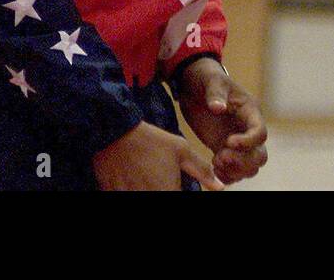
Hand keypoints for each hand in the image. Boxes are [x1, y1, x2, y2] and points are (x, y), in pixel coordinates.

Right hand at [93, 121, 223, 190]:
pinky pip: (128, 196)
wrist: (114, 134)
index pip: (181, 200)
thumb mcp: (181, 151)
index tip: (179, 186)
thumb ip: (202, 171)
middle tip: (166, 181)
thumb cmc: (152, 141)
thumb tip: (220, 187)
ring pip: (147, 199)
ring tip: (150, 178)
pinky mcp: (113, 194)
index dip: (181, 192)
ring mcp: (129, 197)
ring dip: (152, 190)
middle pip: (164, 197)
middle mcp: (148, 198)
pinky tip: (137, 180)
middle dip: (168, 190)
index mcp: (167, 192)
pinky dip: (135, 189)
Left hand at [178, 58, 268, 183]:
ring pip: (250, 166)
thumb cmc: (206, 79)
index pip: (260, 132)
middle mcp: (247, 129)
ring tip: (216, 161)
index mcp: (250, 111)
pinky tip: (213, 167)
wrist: (194, 85)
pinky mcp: (224, 149)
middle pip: (260, 155)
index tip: (228, 142)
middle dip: (243, 161)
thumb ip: (215, 94)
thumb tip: (218, 108)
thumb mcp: (211, 81)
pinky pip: (234, 170)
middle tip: (220, 156)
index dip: (248, 142)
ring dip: (235, 170)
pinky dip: (227, 175)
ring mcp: (237, 141)